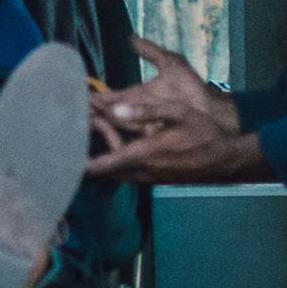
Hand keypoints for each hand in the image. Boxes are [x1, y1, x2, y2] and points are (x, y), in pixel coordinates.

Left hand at [88, 39, 269, 184]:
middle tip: (79, 130)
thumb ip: (145, 111)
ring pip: (116, 172)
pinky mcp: (156, 178)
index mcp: (144, 155)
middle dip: (89, 154)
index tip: (60, 162)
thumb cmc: (204, 132)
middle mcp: (143, 171)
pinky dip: (117, 159)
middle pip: (105, 170)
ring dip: (104, 154)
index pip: (103, 166)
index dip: (80, 165)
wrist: (227, 158)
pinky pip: (128, 172)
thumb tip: (116, 108)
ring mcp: (150, 178)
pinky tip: (117, 141)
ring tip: (97, 127)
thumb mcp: (177, 112)